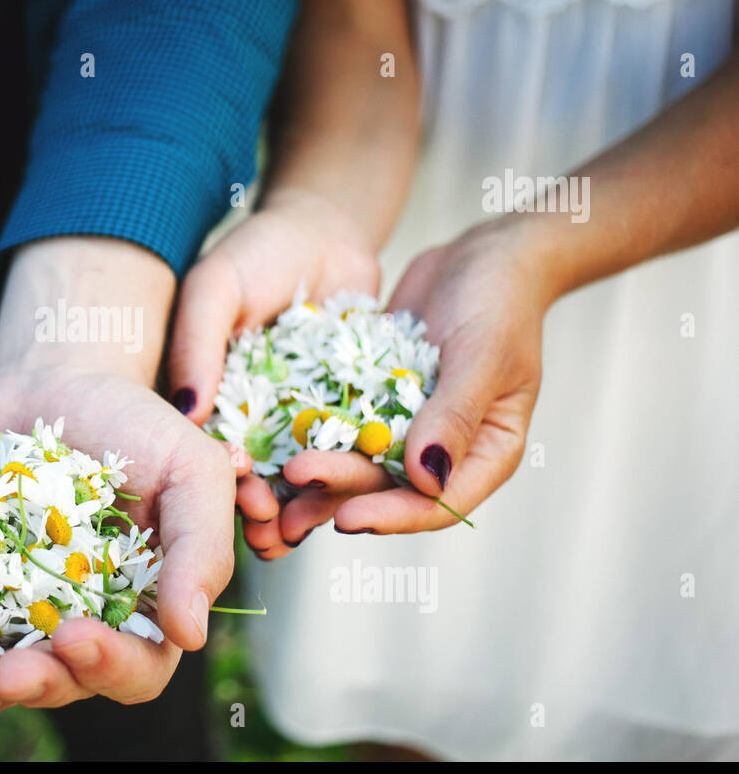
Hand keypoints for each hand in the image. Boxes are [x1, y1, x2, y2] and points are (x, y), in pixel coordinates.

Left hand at [0, 237, 235, 715]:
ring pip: (1, 673)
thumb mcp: (190, 471)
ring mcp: (20, 611)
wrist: (53, 381)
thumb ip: (202, 549)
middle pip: (64, 683)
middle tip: (3, 676)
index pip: (138, 669)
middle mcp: (81, 623)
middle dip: (34, 684)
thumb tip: (192, 635)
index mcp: (142, 610)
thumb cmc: (135, 423)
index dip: (110, 665)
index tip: (76, 636)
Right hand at [167, 191, 381, 556]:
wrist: (326, 227)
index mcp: (214, 395)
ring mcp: (305, 414)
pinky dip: (360, 466)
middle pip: (260, 472)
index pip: (213, 449)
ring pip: (308, 466)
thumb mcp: (215, 286)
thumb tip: (186, 412)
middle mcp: (256, 415)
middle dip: (267, 510)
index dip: (223, 481)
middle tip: (274, 540)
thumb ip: (198, 343)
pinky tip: (368, 492)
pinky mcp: (351, 405)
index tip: (240, 505)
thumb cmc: (256, 252)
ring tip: (314, 530)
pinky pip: (356, 441)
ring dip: (312, 500)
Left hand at [264, 217, 548, 548]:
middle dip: (339, 490)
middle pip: (387, 486)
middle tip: (294, 483)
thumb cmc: (501, 299)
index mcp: (486, 452)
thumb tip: (426, 479)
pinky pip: (340, 423)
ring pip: (357, 462)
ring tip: (271, 486)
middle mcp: (444, 449)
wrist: (484, 254)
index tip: (347, 518)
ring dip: (317, 475)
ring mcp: (407, 426)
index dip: (393, 517)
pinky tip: (272, 440)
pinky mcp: (376, 399)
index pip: (439, 503)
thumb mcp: (484, 353)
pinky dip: (311, 433)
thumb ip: (455, 415)